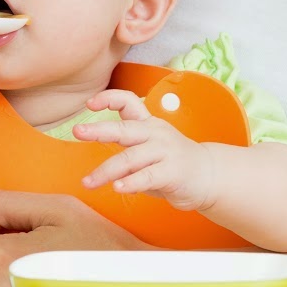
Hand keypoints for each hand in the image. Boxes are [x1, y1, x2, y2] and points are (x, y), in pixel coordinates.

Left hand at [73, 89, 217, 211]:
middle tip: (78, 131)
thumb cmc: (171, 161)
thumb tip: (96, 148)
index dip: (109, 98)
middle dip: (99, 130)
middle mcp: (156, 133)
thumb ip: (127, 146)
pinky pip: (147, 177)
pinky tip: (118, 188)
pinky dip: (131, 182)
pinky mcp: (172, 172)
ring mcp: (165, 152)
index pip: (129, 101)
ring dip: (107, 171)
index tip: (89, 104)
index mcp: (148, 123)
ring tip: (88, 182)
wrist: (209, 175)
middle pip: (124, 129)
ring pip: (130, 158)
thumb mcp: (149, 147)